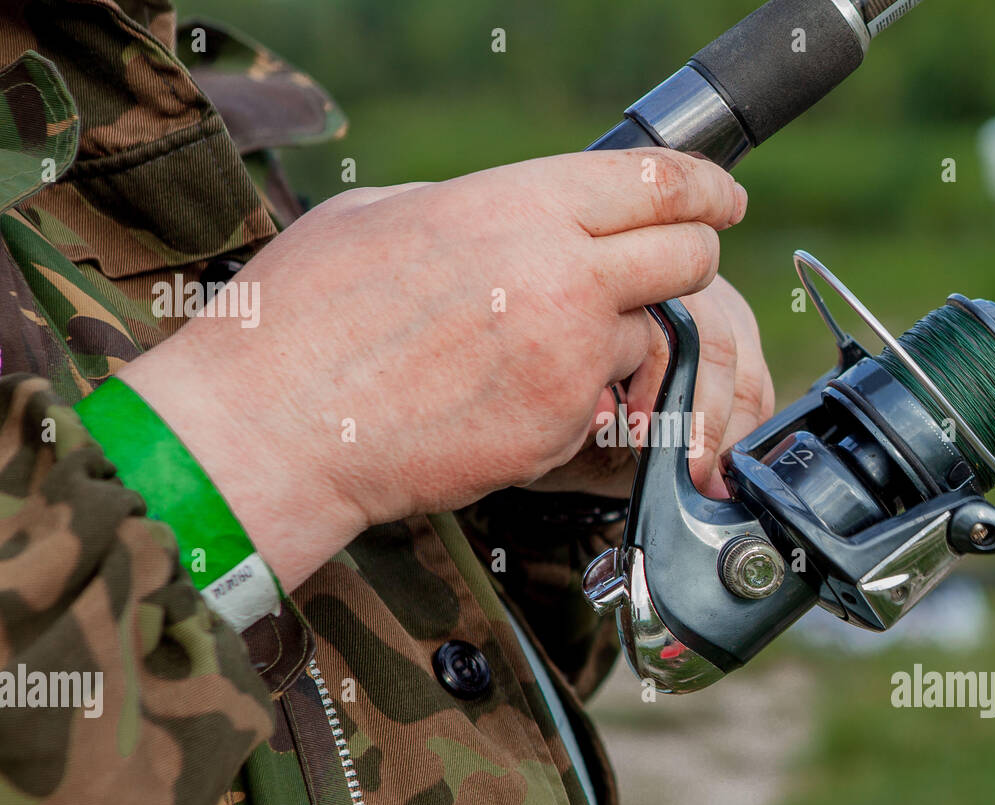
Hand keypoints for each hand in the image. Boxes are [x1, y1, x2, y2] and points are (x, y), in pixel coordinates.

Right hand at [119, 149, 746, 588]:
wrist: (272, 430)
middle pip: (688, 258)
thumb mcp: (383, 217)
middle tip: (667, 273)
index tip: (723, 199)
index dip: (705, 189)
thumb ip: (477, 210)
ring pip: (650, 339)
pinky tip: (507, 400)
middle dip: (689, 261)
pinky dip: (578, 402)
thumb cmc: (304, 319)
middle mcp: (561, 277)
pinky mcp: (559, 431)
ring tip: (537, 353)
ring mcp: (568, 361)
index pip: (656, 183)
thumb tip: (522, 213)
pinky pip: (603, 406)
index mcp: (515, 207)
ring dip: (619, 343)